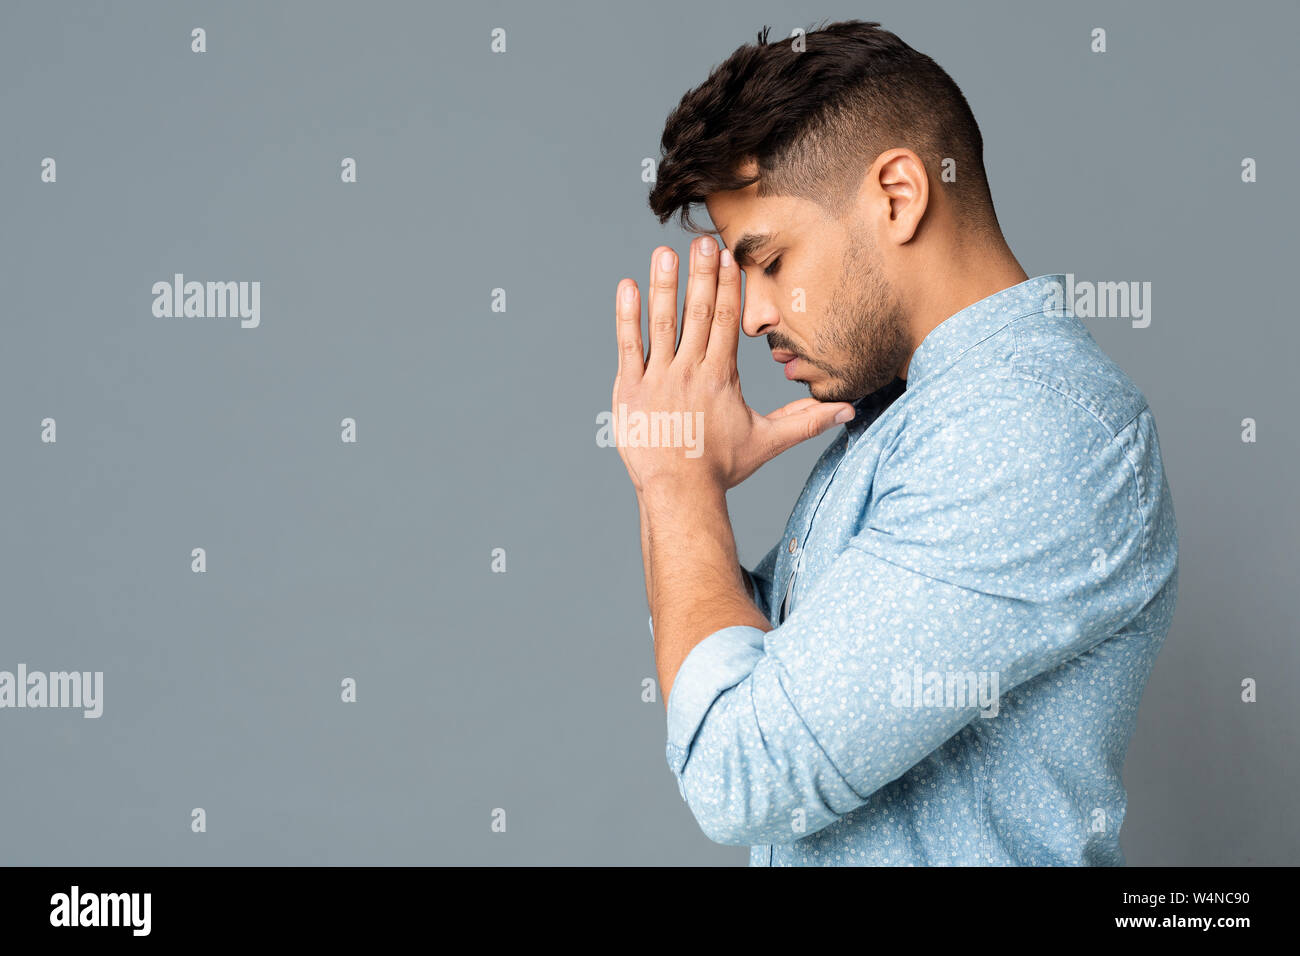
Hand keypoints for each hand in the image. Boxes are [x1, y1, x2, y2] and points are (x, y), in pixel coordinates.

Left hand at [611, 236, 854, 494]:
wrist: (679, 492)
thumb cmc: (720, 467)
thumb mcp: (766, 441)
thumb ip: (805, 420)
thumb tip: (848, 411)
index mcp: (720, 376)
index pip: (726, 321)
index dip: (727, 286)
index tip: (728, 256)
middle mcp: (690, 371)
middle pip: (698, 313)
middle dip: (701, 274)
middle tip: (703, 239)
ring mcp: (657, 379)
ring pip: (661, 323)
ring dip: (664, 286)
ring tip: (665, 253)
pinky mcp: (629, 390)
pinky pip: (628, 346)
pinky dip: (626, 317)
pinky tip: (626, 287)